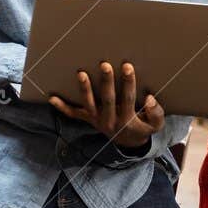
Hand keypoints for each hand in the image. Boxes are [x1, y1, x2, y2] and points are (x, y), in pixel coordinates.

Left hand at [48, 61, 164, 148]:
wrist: (129, 143)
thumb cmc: (143, 128)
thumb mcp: (155, 125)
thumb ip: (155, 113)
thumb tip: (149, 99)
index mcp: (127, 121)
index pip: (127, 99)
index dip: (128, 83)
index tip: (127, 66)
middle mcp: (109, 121)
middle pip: (107, 100)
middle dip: (106, 82)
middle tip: (104, 65)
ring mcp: (96, 120)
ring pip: (88, 105)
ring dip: (84, 89)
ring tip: (81, 73)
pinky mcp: (88, 119)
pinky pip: (73, 114)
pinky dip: (62, 107)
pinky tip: (51, 98)